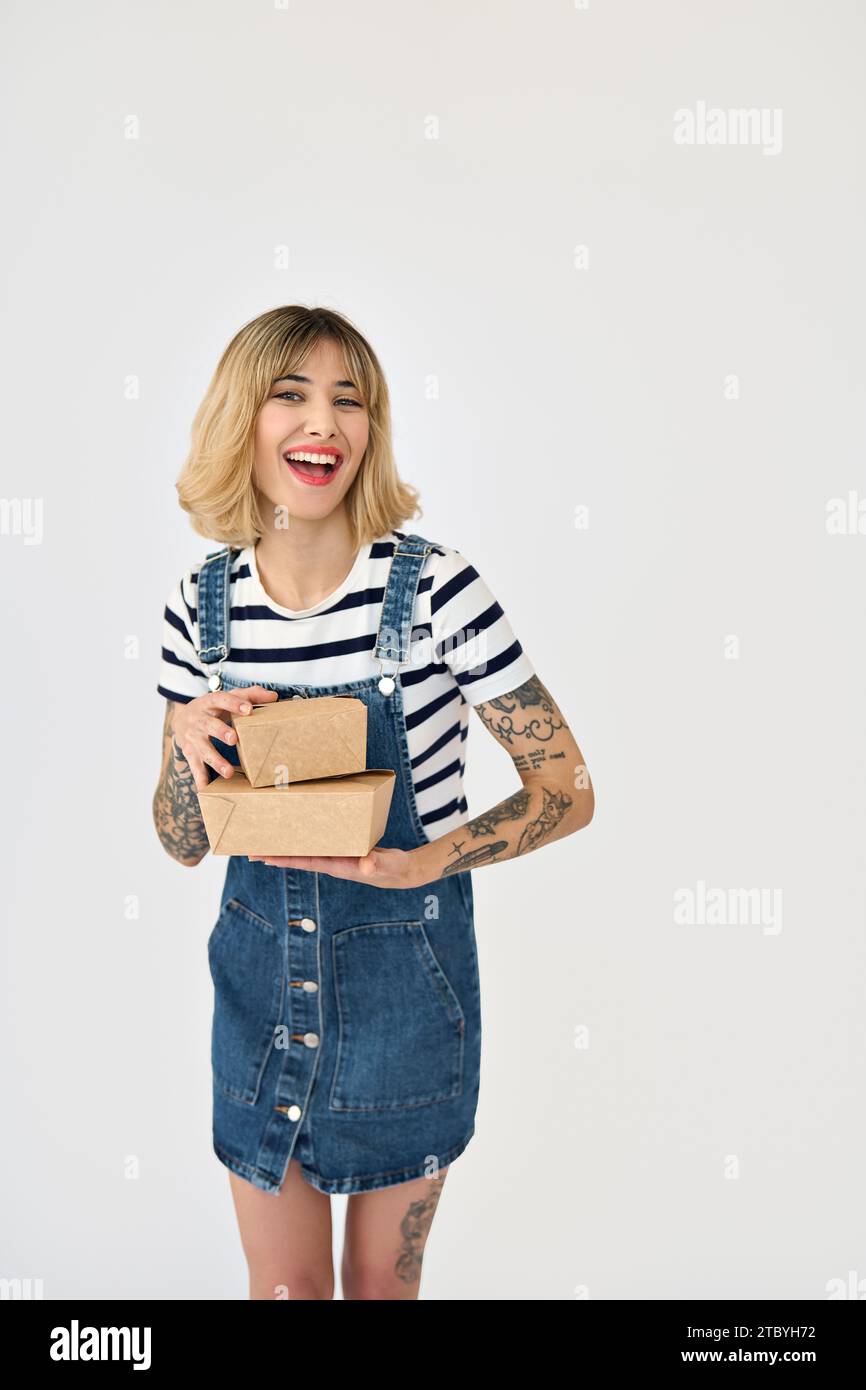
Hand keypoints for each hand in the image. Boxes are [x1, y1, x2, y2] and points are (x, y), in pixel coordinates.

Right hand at [173, 685, 278, 790]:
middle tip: (234, 739)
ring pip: (202, 749)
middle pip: (209, 725)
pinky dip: (200, 779)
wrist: (182, 719)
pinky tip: (206, 789)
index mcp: (209, 702)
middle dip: (220, 731)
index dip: (234, 704)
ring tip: (228, 772)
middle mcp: (198, 720)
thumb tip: (274, 696)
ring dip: (215, 761)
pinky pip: (195, 767)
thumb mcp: (227, 698)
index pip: (221, 699)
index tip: (248, 709)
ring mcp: (193, 738)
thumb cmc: (213, 708)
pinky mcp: (190, 753)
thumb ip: (249, 695)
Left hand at [247, 845, 421, 888]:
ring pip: (303, 849)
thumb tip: (367, 864)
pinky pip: (316, 842)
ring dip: (285, 845)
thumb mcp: (387, 865)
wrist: (401, 871)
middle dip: (274, 853)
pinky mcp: (340, 847)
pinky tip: (295, 831)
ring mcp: (335, 855)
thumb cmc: (393, 869)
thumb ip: (378, 864)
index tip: (262, 856)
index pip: (304, 862)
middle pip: (296, 857)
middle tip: (250, 848)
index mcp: (337, 865)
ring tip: (264, 838)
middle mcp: (331, 861)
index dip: (283, 859)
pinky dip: (302, 836)